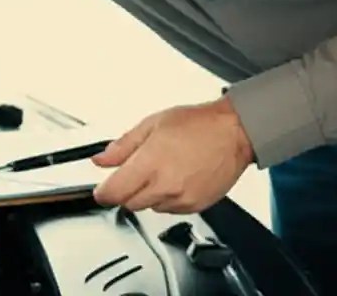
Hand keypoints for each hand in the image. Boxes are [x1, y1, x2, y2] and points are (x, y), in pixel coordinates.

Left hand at [90, 96, 253, 213]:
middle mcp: (165, 186)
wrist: (234, 133)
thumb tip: (101, 159)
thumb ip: (122, 146)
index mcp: (150, 164)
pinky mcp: (196, 206)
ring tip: (161, 171)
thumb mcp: (151, 125)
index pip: (114, 193)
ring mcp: (182, 199)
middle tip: (134, 173)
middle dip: (125, 191)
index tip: (101, 190)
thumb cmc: (198, 125)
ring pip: (150, 208)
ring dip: (147, 195)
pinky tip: (175, 179)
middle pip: (129, 204)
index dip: (103, 193)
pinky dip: (166, 199)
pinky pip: (170, 210)